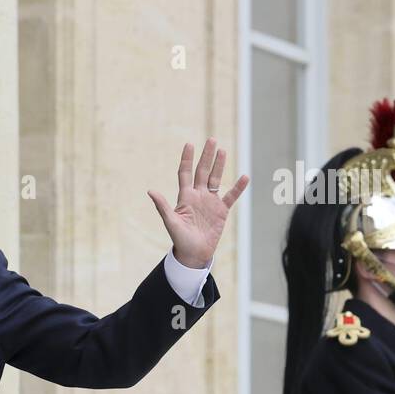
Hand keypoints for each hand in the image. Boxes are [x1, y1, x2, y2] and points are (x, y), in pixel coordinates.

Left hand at [148, 138, 248, 268]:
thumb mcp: (170, 222)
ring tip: (222, 150)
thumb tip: (150, 191)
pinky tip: (244, 177)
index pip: (185, 173)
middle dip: (206, 156)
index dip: (187, 159)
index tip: (189, 144)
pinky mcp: (221, 210)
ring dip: (219, 165)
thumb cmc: (180, 239)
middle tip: (211, 140)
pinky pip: (231, 196)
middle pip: (202, 171)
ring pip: (216, 179)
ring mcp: (210, 202)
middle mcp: (198, 196)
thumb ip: (162, 206)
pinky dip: (238, 187)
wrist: (194, 253)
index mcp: (185, 197)